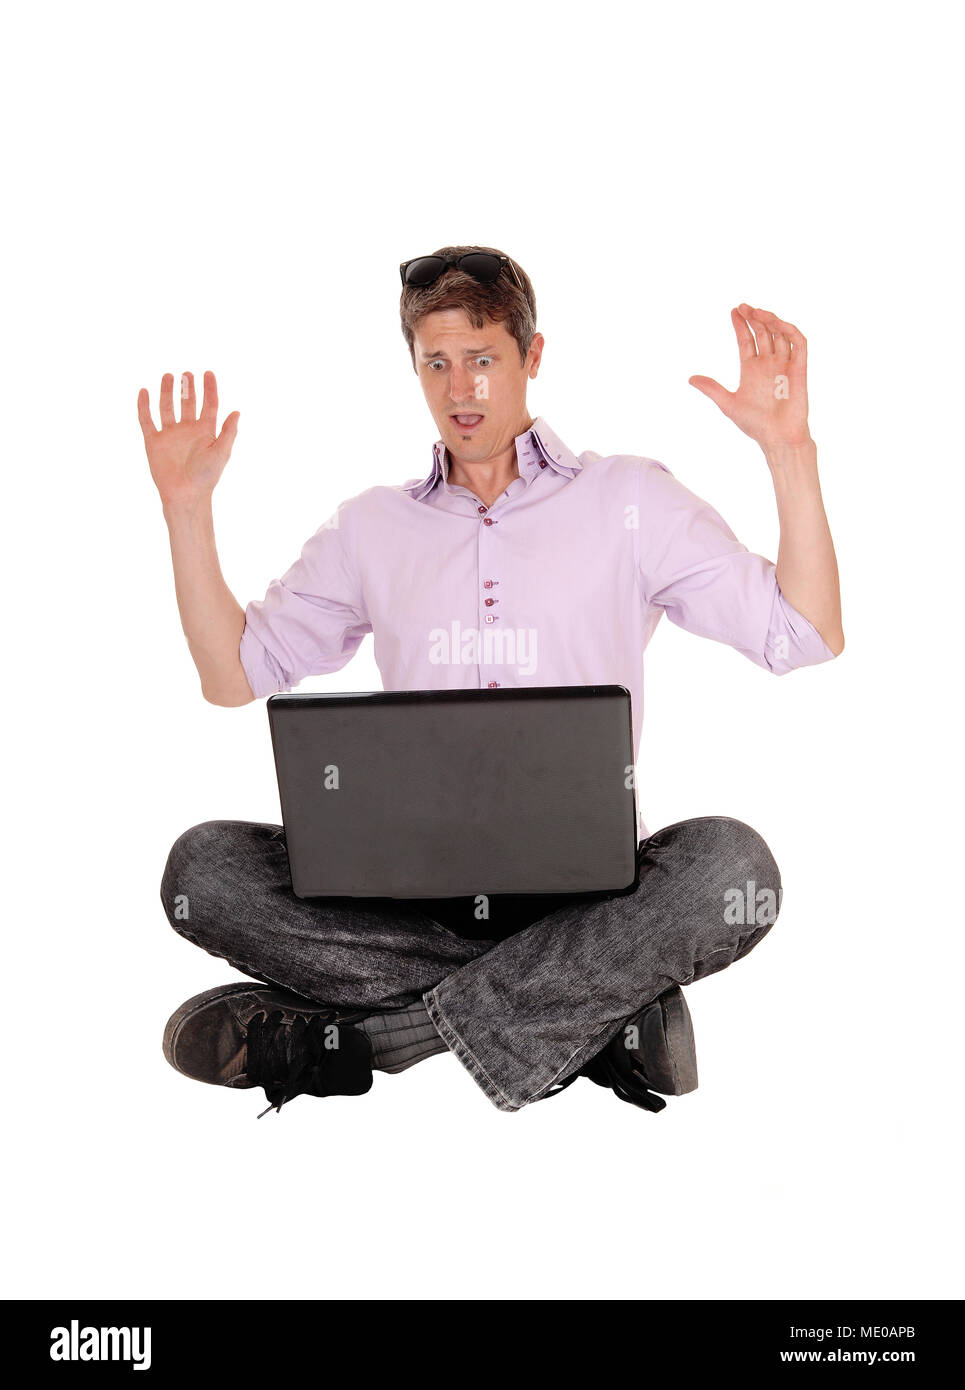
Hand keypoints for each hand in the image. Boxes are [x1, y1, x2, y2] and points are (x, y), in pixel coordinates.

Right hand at [138, 370, 239, 506]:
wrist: (185, 495)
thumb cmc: (206, 477)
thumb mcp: (221, 452)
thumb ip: (228, 432)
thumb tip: (237, 411)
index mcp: (206, 432)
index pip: (209, 405)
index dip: (209, 389)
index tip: (208, 373)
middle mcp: (187, 430)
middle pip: (187, 403)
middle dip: (188, 387)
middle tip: (187, 373)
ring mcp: (170, 435)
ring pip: (167, 407)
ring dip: (167, 391)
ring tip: (168, 375)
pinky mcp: (153, 442)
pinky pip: (147, 420)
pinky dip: (144, 406)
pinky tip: (144, 392)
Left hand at [689, 305, 810, 449]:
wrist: (778, 437)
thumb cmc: (755, 425)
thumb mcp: (729, 404)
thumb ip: (712, 389)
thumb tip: (691, 378)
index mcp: (751, 369)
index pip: (747, 340)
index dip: (741, 325)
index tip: (734, 310)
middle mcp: (769, 363)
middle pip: (763, 333)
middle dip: (754, 318)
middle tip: (743, 307)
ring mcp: (785, 364)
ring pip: (780, 334)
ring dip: (771, 321)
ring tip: (756, 312)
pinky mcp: (800, 369)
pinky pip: (799, 343)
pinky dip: (790, 331)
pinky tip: (778, 324)